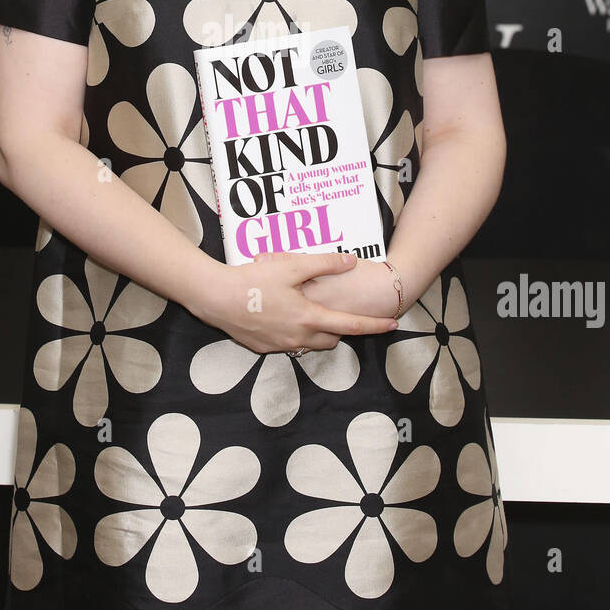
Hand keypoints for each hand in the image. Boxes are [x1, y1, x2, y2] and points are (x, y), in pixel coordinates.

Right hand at [195, 251, 400, 354]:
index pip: (351, 325)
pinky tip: (282, 314)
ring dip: (317, 332)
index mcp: (310, 318)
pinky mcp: (263, 348)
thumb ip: (325, 264)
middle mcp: (298, 338)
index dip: (375, 325)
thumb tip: (351, 261)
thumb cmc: (254, 280)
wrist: (216, 298)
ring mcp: (279, 346)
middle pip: (332, 340)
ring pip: (310, 344)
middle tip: (339, 312)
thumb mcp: (292, 266)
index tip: (393, 324)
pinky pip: (288, 344)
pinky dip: (294, 333)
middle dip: (341, 330)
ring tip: (310, 311)